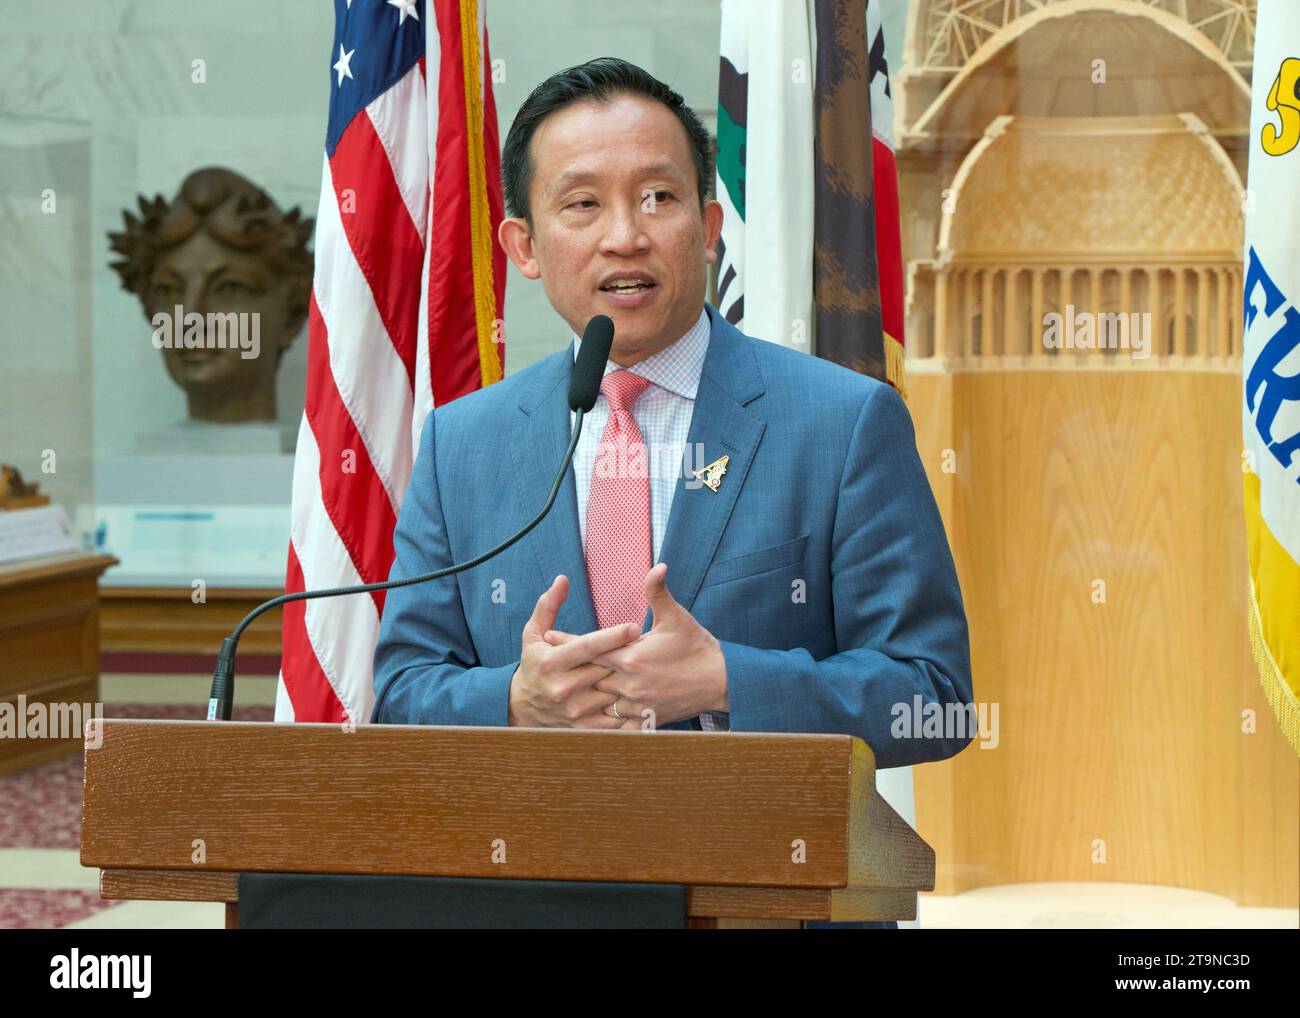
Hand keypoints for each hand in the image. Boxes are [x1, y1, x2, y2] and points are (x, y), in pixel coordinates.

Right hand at [507, 574, 642, 727]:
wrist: (524, 708)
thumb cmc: (533, 664)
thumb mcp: (533, 634)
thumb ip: (549, 605)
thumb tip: (563, 579)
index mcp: (552, 662)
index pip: (587, 647)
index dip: (612, 637)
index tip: (635, 627)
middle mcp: (563, 688)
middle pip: (606, 669)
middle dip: (627, 658)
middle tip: (648, 647)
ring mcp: (575, 710)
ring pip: (614, 692)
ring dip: (631, 681)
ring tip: (648, 671)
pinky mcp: (585, 727)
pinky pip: (616, 717)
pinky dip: (631, 708)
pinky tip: (645, 697)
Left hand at [543, 563, 727, 727]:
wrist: (722, 681)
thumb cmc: (698, 647)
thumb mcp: (677, 617)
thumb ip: (659, 593)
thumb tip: (657, 566)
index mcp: (631, 657)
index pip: (591, 648)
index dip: (569, 641)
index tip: (548, 636)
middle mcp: (629, 683)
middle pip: (589, 677)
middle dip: (571, 670)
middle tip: (548, 665)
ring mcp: (637, 703)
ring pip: (600, 702)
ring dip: (586, 695)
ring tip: (564, 690)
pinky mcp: (646, 718)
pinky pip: (618, 722)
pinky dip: (605, 718)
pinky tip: (592, 715)